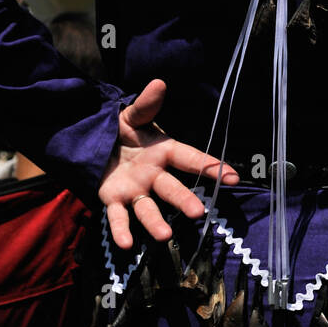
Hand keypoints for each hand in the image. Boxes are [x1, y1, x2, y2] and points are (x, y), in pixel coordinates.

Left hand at [98, 78, 238, 249]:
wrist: (93, 141)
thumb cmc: (121, 129)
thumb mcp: (132, 114)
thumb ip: (146, 104)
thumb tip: (159, 82)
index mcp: (164, 152)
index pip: (191, 159)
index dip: (212, 168)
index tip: (234, 178)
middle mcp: (154, 175)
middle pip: (172, 189)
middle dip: (185, 200)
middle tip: (199, 212)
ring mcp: (135, 191)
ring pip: (148, 209)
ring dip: (156, 223)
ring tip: (165, 236)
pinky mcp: (114, 200)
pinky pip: (118, 217)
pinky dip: (121, 230)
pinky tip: (124, 244)